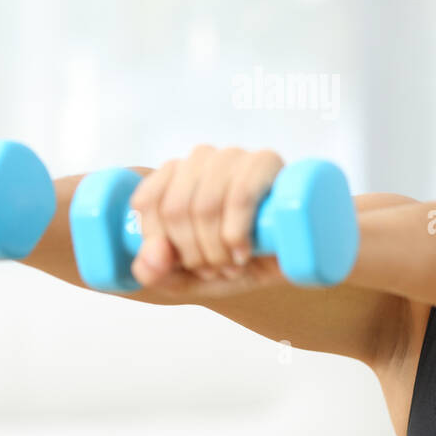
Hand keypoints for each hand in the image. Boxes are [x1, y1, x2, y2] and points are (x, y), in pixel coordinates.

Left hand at [128, 145, 285, 292]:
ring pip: (206, 203)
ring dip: (216, 249)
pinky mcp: (266, 162)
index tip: (184, 264)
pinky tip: (244, 252)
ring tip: (232, 266)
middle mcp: (201, 160)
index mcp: (174, 177)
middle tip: (214, 271)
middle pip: (176, 206)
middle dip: (193, 253)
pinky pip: (240, 194)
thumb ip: (154, 272)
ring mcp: (234, 157)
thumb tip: (153, 254)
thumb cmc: (233, 262)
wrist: (288, 258)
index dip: (161, 242)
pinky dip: (236, 232)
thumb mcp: (186, 278)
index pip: (148, 200)